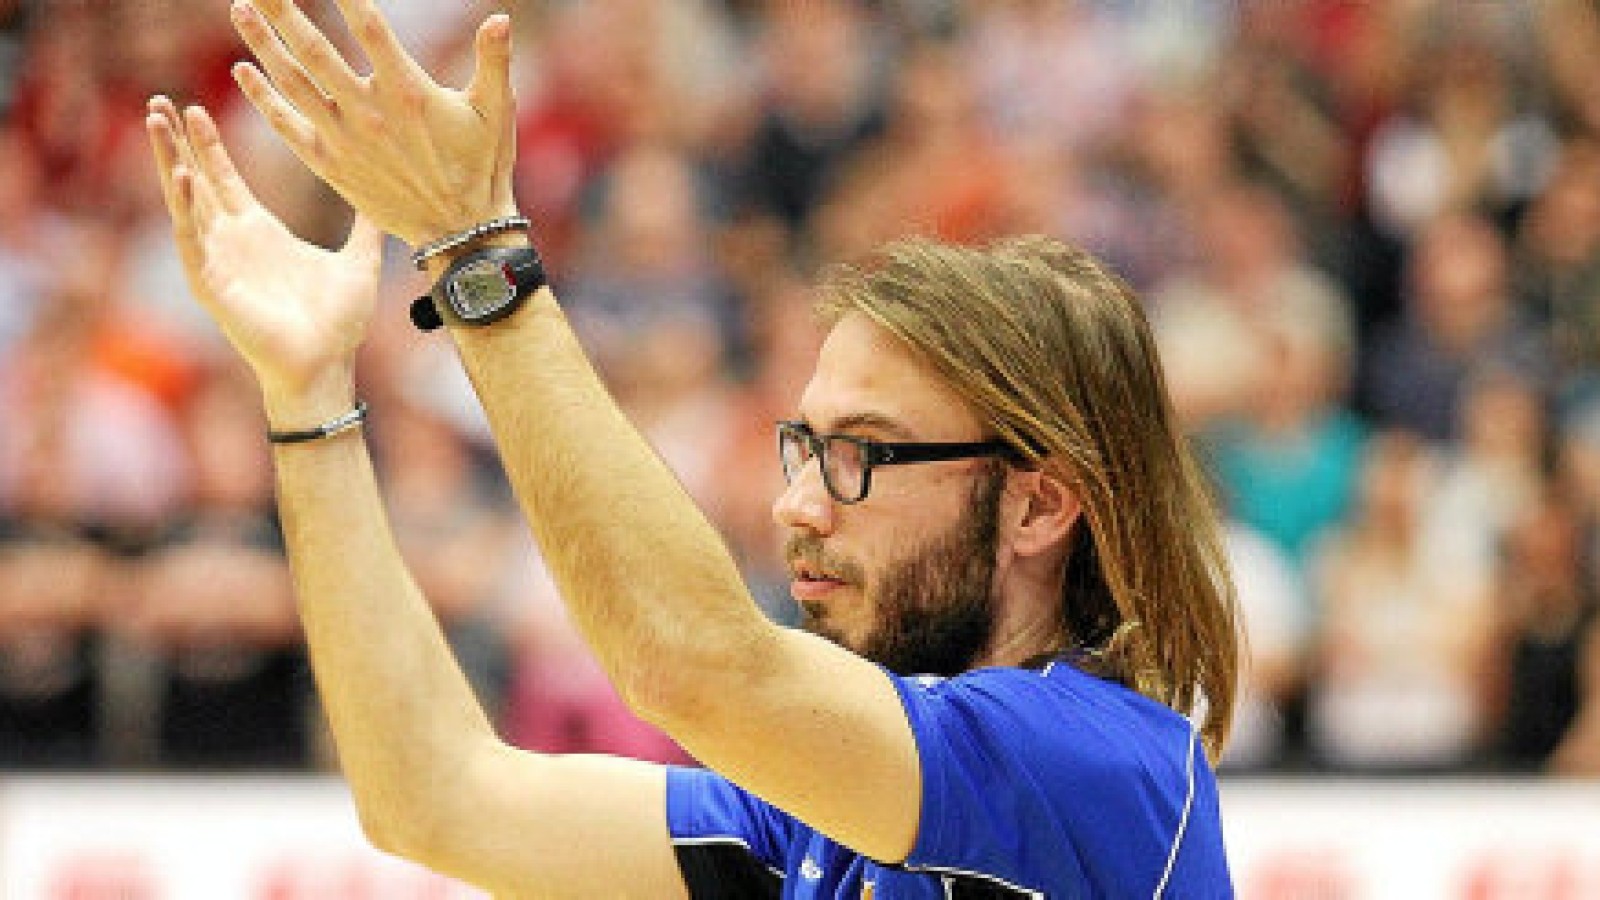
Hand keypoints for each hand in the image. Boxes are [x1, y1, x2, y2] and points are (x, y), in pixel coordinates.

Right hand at [145, 97, 381, 419]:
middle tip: (157, 101)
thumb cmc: (339, 323)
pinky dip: (186, 210)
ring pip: (185, 203)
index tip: (197, 107)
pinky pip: (193, 241)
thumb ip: (368, 227)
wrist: (327, 367)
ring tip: (157, 125)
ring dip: (169, 164)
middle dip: (176, 142)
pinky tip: (182, 179)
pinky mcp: (212, 285)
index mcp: (261, 232)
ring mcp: (218, 262)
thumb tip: (386, 197)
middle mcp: (233, 242)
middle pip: (195, 181)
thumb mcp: (360, 261)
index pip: (225, 178)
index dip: (209, 145)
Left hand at [228, 0, 517, 247]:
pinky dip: (264, 98)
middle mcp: (369, 111)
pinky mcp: (331, 165)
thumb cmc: (482, 166)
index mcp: (408, 89)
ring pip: (293, 83)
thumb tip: (502, 18)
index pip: (368, 26)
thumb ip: (494, 60)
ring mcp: (345, 139)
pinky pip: (288, 126)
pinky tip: (244, 72)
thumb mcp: (496, 111)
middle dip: (282, 10)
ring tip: (240, 10)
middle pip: (314, 48)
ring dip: (263, 44)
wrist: (460, 231)